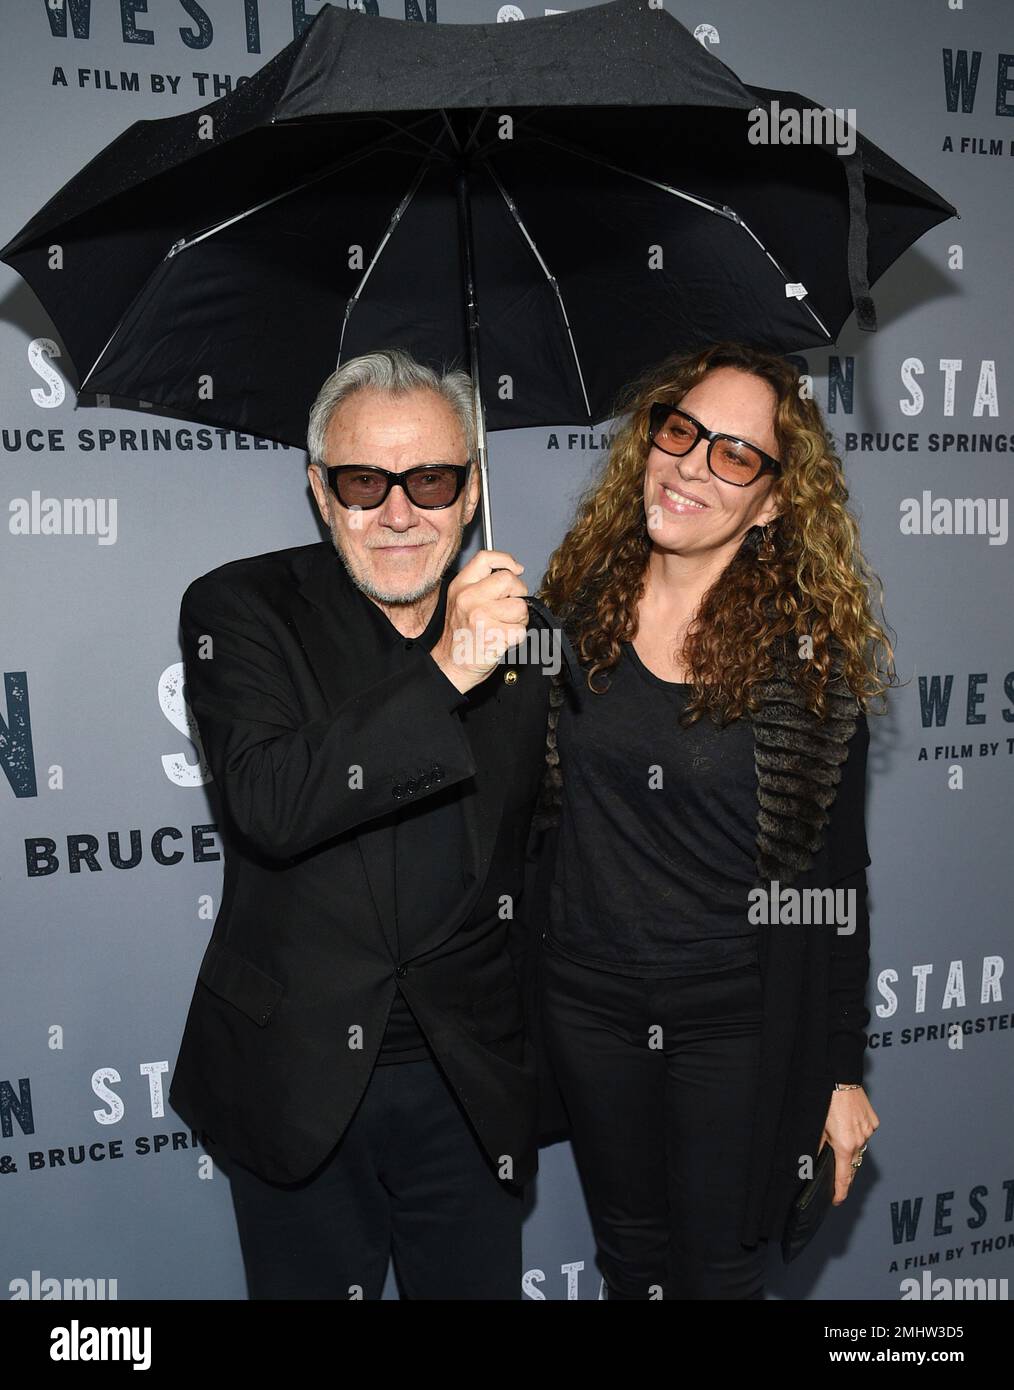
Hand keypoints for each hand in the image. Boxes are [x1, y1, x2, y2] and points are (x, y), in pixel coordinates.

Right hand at [428, 549, 528, 694]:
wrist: (450, 665)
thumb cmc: (461, 635)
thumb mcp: (461, 601)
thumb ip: (481, 583)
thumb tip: (514, 570)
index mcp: (461, 586)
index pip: (485, 558)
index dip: (506, 560)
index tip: (516, 569)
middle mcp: (468, 598)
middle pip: (509, 580)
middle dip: (518, 594)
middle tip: (509, 607)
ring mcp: (480, 617)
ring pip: (520, 607)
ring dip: (518, 619)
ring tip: (503, 626)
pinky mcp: (493, 636)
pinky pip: (520, 630)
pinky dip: (516, 637)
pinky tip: (502, 639)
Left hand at [819, 1086, 878, 1204]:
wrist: (840, 1079)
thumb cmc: (827, 1101)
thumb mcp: (817, 1127)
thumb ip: (817, 1147)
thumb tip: (813, 1161)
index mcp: (844, 1145)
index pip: (843, 1176)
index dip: (840, 1190)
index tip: (837, 1200)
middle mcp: (860, 1141)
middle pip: (852, 1162)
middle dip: (844, 1166)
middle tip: (835, 1166)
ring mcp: (868, 1131)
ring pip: (859, 1146)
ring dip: (850, 1145)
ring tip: (839, 1132)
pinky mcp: (873, 1122)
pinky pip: (865, 1132)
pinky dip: (857, 1132)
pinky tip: (849, 1122)